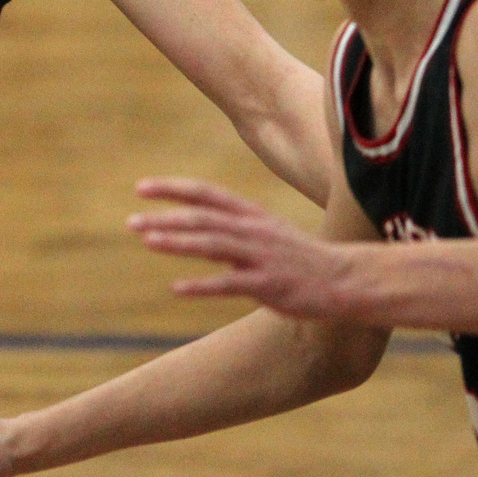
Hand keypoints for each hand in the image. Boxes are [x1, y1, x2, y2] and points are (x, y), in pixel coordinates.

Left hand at [130, 178, 354, 317]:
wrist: (346, 279)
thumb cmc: (301, 258)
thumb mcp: (266, 231)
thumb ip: (232, 227)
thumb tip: (197, 228)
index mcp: (250, 215)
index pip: (205, 193)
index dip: (173, 188)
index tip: (141, 187)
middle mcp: (252, 230)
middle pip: (202, 218)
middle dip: (165, 218)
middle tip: (130, 221)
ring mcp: (260, 257)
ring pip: (212, 245)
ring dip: (178, 242)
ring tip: (148, 242)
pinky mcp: (269, 284)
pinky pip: (230, 284)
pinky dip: (202, 286)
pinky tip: (177, 289)